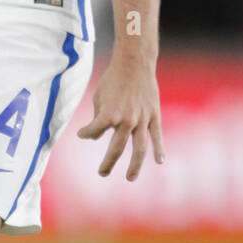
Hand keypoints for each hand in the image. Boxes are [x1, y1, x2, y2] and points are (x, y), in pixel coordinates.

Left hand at [77, 60, 164, 179]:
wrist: (134, 64)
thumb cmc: (113, 80)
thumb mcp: (99, 98)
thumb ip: (98, 119)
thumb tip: (95, 137)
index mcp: (109, 115)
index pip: (93, 131)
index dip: (85, 133)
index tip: (82, 133)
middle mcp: (126, 120)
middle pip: (116, 148)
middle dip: (108, 163)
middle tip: (102, 173)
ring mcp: (142, 119)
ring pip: (139, 148)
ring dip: (135, 165)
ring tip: (130, 177)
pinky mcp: (154, 116)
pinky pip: (157, 136)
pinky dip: (159, 149)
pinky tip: (160, 161)